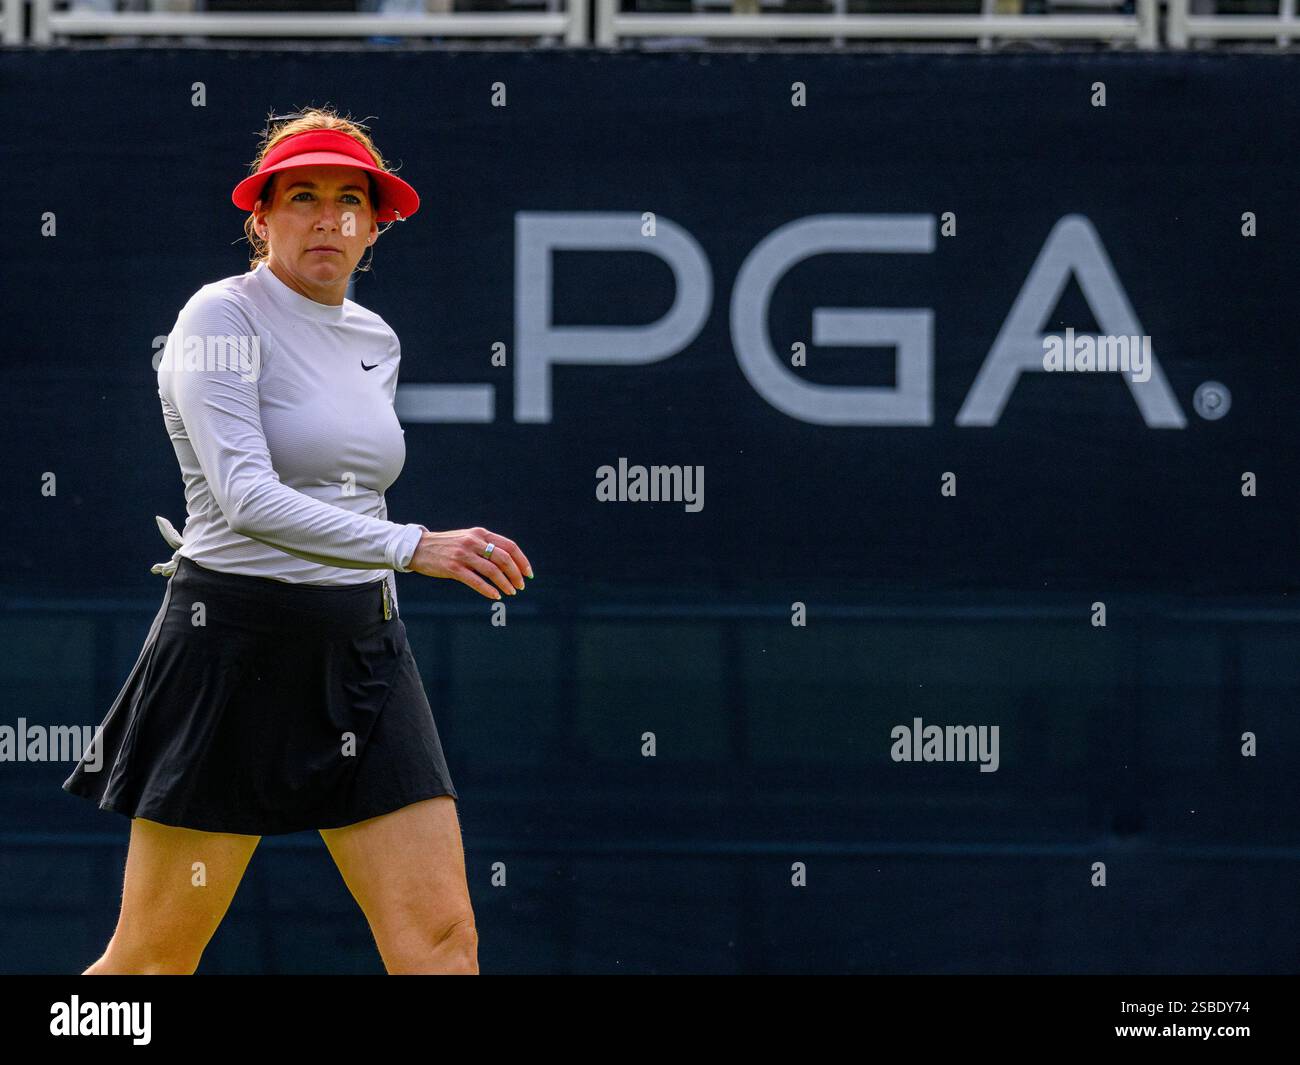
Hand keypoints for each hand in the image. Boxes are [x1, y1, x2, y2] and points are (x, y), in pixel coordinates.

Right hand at [406, 526, 533, 600]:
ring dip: (505, 583)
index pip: (509, 546)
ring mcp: (463, 554)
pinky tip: (495, 596)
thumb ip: (486, 545)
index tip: (528, 574)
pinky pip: (476, 581)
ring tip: (511, 592)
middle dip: (516, 574)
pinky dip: (488, 589)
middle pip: (504, 558)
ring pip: (492, 570)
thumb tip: (508, 561)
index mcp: (480, 533)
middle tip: (520, 586)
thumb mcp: (468, 538)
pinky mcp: (453, 568)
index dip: (522, 561)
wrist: (418, 548)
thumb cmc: (446, 545)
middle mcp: (474, 542)